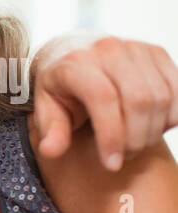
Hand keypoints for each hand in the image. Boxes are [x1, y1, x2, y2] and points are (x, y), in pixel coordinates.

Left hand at [32, 36, 177, 170]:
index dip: (111, 136)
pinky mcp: (158, 53)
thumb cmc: (60, 87)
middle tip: (123, 156)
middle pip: (138, 100)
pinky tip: (152, 128)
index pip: (103, 98)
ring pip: (161, 97)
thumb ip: (50, 130)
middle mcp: (108, 49)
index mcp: (76, 62)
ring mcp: (137, 48)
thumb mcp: (46, 108)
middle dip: (135, 138)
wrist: (74, 52)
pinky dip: (171, 116)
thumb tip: (50, 151)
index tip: (111, 164)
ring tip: (134, 144)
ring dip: (153, 130)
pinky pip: (177, 90)